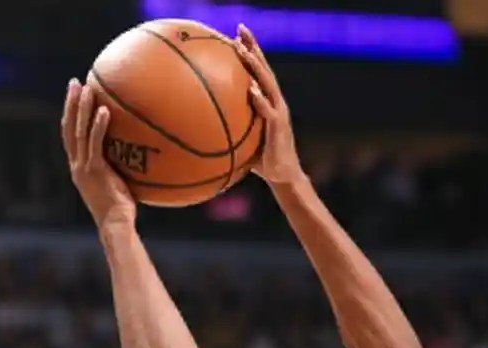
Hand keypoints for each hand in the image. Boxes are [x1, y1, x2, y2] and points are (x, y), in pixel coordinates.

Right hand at [61, 79, 135, 228]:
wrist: (116, 224)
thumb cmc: (122, 208)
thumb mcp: (117, 182)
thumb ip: (119, 166)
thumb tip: (139, 152)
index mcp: (79, 166)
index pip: (69, 135)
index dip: (70, 115)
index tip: (74, 96)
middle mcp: (76, 164)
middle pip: (68, 127)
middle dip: (70, 103)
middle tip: (74, 82)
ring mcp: (83, 167)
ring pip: (78, 131)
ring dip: (81, 108)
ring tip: (86, 88)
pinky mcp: (95, 170)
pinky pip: (95, 143)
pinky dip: (98, 126)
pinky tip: (104, 110)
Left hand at [234, 25, 305, 186]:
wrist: (284, 177)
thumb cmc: (262, 160)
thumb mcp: (243, 139)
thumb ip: (231, 127)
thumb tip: (203, 126)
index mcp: (269, 103)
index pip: (259, 72)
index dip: (250, 52)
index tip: (236, 35)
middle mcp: (276, 103)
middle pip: (264, 70)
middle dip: (253, 48)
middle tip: (240, 29)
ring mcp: (279, 113)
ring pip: (267, 84)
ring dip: (255, 67)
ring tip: (243, 51)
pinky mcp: (279, 128)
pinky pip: (268, 111)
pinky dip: (259, 99)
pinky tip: (250, 88)